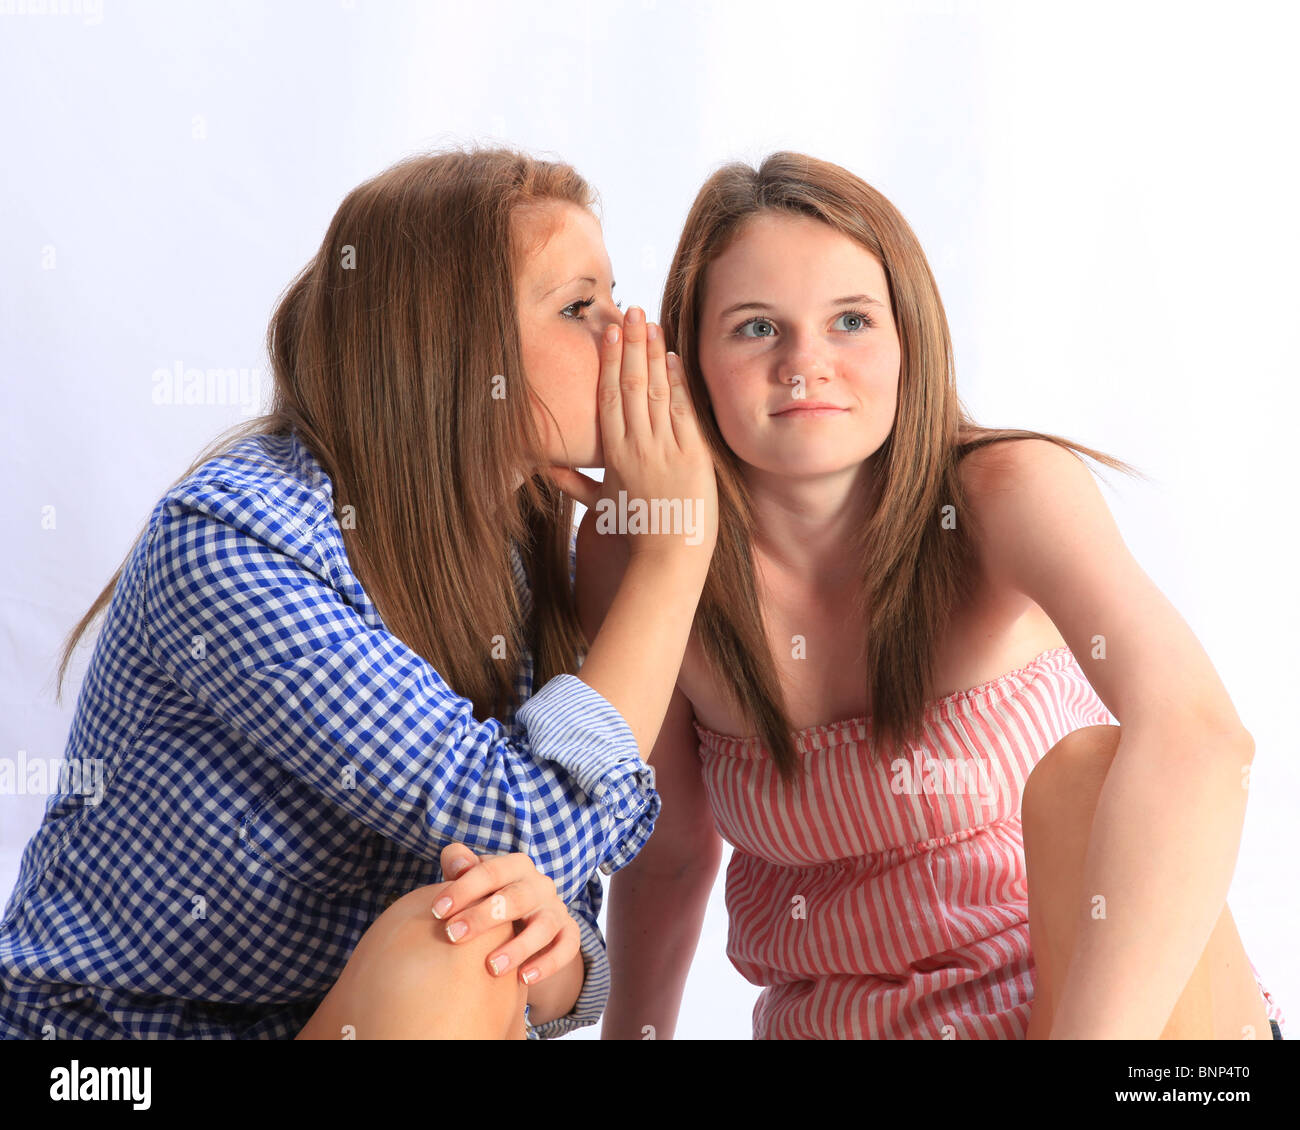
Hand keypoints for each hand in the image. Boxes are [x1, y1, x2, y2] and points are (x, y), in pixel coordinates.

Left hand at [431, 842, 578, 986]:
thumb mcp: (473, 881)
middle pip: (516, 897)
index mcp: (516, 866)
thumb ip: (461, 867)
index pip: (491, 871)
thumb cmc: (487, 898)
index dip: (463, 889)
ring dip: (519, 947)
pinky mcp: (569, 933)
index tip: (437, 911)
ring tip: (492, 967)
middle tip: (453, 936)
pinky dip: (548, 963)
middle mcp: (540, 884)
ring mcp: (556, 909)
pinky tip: (524, 979)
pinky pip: (566, 948)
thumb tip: (457, 863)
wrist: (523, 921)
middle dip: (484, 917)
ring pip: (544, 926)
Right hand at [548, 306, 717, 564]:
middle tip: (631, 309)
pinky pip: (683, 411)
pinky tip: (673, 357)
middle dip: (632, 344)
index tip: (610, 331)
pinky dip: (677, 382)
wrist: (669, 556)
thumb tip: (542, 468)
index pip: (609, 396)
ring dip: (654, 353)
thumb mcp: (598, 505)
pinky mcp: (694, 457)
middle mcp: (638, 447)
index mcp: (614, 454)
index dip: (609, 360)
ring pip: (656, 392)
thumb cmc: (635, 530)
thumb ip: (571, 482)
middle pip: (631, 385)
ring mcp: (667, 450)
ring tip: (652, 322)